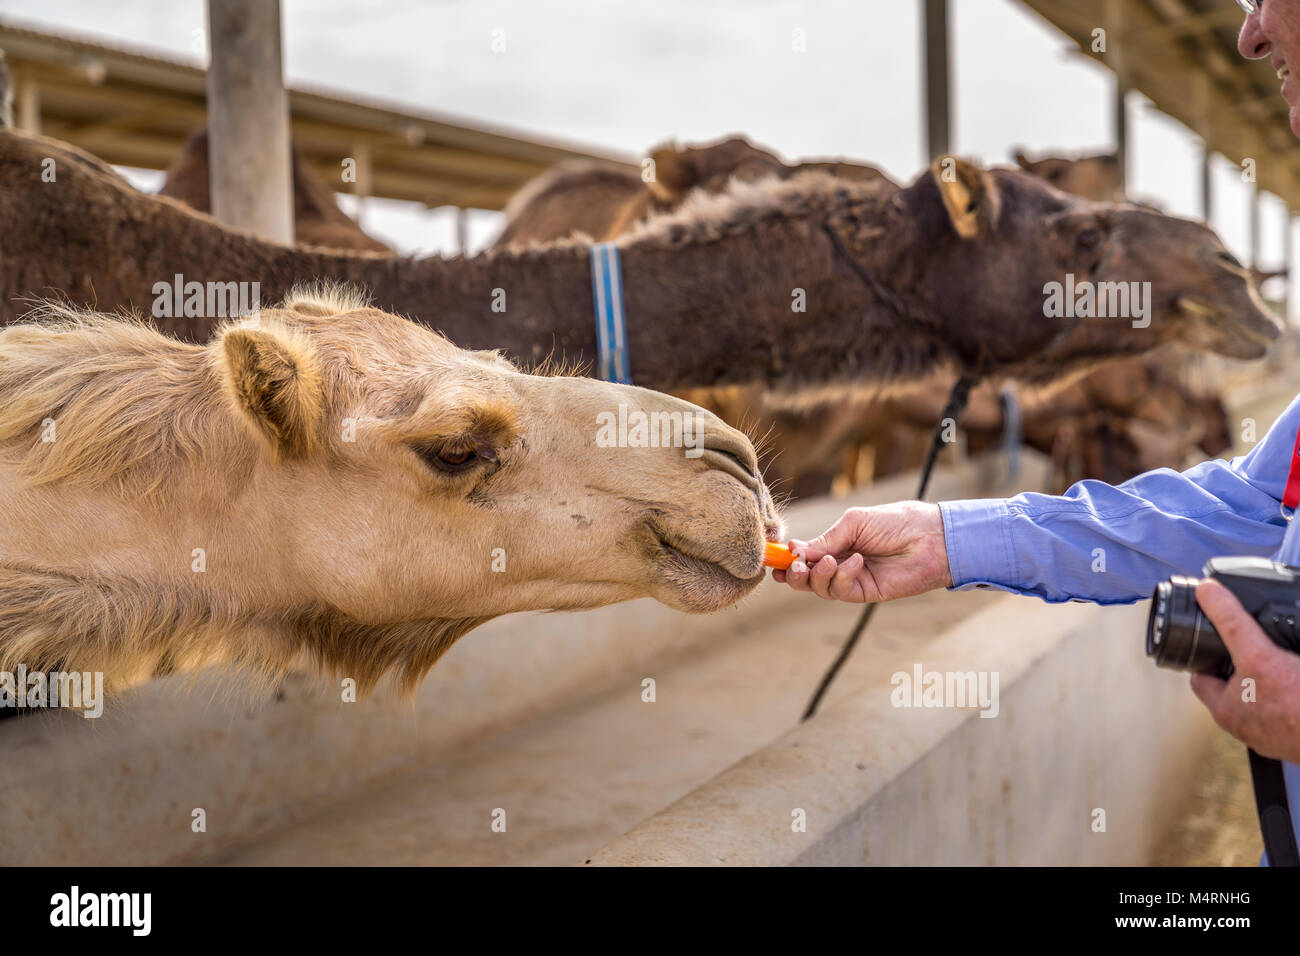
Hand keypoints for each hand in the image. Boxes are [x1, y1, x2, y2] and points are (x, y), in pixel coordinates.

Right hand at [775, 501, 952, 602]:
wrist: (931, 538)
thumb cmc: (896, 522)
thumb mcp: (854, 523)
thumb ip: (826, 540)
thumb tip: (796, 552)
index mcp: (837, 542)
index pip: (806, 555)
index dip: (789, 559)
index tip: (775, 558)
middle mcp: (841, 562)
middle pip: (806, 577)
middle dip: (795, 574)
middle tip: (794, 566)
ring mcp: (853, 579)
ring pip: (820, 588)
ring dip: (818, 575)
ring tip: (829, 561)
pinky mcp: (866, 593)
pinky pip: (841, 591)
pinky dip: (843, 576)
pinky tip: (856, 562)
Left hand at [1189, 579, 1299, 763]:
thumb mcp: (1260, 655)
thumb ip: (1232, 623)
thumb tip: (1208, 591)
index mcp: (1226, 710)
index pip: (1201, 677)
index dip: (1205, 655)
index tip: (1214, 638)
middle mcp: (1245, 726)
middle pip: (1231, 686)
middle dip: (1241, 664)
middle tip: (1254, 645)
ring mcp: (1273, 732)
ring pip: (1261, 698)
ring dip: (1269, 678)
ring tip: (1280, 660)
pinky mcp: (1296, 735)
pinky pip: (1286, 707)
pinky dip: (1290, 691)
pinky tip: (1297, 676)